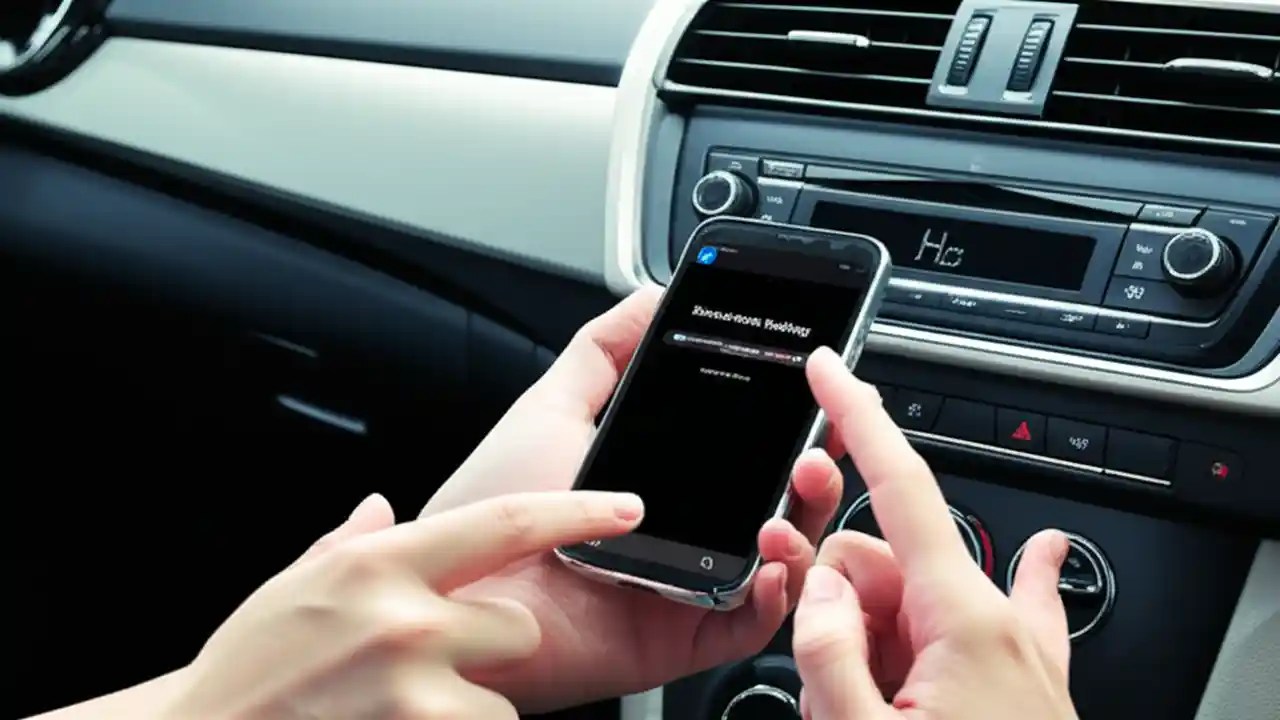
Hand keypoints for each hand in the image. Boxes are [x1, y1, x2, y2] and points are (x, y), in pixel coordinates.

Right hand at [165, 491, 646, 719]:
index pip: (506, 522)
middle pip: (520, 626)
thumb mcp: (293, 586)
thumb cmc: (246, 672)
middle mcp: (405, 623)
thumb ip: (350, 544)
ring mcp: (415, 693)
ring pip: (503, 700)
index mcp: (378, 564)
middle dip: (498, 646)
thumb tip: (379, 508)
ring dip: (473, 707)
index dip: (578, 513)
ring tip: (407, 708)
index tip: (624, 508)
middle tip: (444, 661)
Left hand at [419, 288, 843, 711]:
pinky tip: (770, 555)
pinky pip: (751, 624)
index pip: (752, 453)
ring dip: (806, 522)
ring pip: (781, 561)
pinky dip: (776, 594)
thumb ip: (605, 350)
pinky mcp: (684, 635)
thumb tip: (653, 295)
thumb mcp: (553, 408)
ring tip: (800, 485)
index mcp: (669, 482)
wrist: (453, 584)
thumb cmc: (492, 504)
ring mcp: (692, 584)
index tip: (818, 391)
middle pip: (781, 505)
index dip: (793, 425)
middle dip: (815, 469)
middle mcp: (690, 533)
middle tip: (821, 439)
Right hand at [791, 346, 1075, 719]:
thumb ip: (830, 654)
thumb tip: (821, 591)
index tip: (831, 371)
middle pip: (881, 560)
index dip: (858, 420)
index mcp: (965, 622)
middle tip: (821, 676)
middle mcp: (997, 624)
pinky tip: (1049, 549)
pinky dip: (1025, 576)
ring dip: (866, 643)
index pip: (901, 488)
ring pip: (909, 601)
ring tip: (860, 713)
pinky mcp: (1027, 679)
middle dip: (835, 599)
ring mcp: (1016, 652)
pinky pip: (1023, 603)